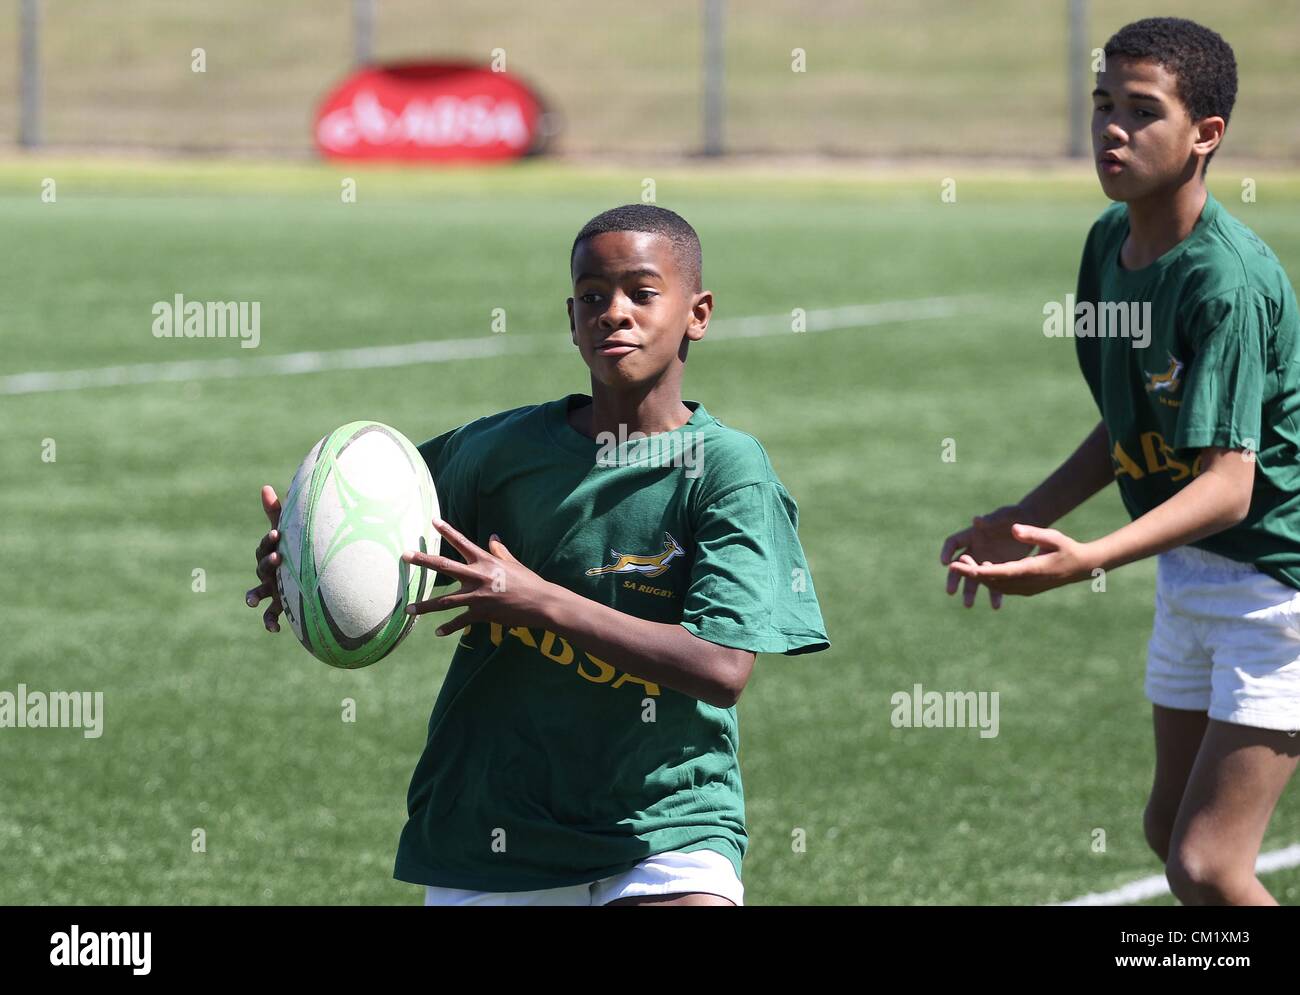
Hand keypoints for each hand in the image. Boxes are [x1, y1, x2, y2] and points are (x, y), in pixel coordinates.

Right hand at [245, 485, 284, 631]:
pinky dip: (270, 623)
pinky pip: (270, 616)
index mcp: (270, 552)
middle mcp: (268, 571)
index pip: (266, 546)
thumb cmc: (297, 548)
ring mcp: (272, 589)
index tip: (278, 534)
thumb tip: (265, 486)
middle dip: (268, 564)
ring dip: (253, 596)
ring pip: (257, 593)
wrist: (311, 573)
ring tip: (251, 601)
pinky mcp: (280, 606)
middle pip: (262, 568)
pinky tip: (275, 629)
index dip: (270, 541)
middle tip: (278, 558)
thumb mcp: (289, 531)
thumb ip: (276, 512)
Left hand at [402, 519, 557, 636]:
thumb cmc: (529, 581)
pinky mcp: (481, 614)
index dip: (447, 530)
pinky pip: (460, 621)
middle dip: (423, 560)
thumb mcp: (514, 563)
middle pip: (444, 566)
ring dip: (424, 606)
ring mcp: (477, 596)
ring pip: (444, 601)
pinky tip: (437, 632)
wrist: (541, 603)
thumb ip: (499, 551)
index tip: (433, 521)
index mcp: (485, 561)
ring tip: (408, 609)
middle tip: (404, 556)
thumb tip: (493, 537)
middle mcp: (477, 576)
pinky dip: (448, 628)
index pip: (462, 542)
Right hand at [940, 505, 1038, 608]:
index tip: (946, 563)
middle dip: (955, 578)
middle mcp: (975, 550)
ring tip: (968, 605)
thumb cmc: (1013, 515)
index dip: (947, 552)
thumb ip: (991, 519)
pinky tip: (996, 605)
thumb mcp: (1003, 515)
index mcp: (971, 535)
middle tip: (950, 592)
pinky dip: (995, 594)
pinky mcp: (999, 569)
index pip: (953, 543)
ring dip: (970, 592)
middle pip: (959, 565)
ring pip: (974, 578)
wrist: (1029, 523)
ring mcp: (986, 561)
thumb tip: (977, 519)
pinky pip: (994, 583)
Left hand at [945, 524, 1097, 596]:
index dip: (975, 572)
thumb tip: (1013, 529)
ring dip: (978, 577)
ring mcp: (1026, 589)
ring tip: (963, 564)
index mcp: (1029, 570)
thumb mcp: (1052, 536)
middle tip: (954, 563)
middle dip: (971, 573)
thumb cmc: (1066, 548)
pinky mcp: (1026, 590)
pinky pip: (1003, 588)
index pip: (997, 573)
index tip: (958, 567)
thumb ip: (1032, 533)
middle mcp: (1025, 583)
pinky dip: (989, 580)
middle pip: (992, 581)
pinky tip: (980, 570)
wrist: (1082, 567)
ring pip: (995, 586)